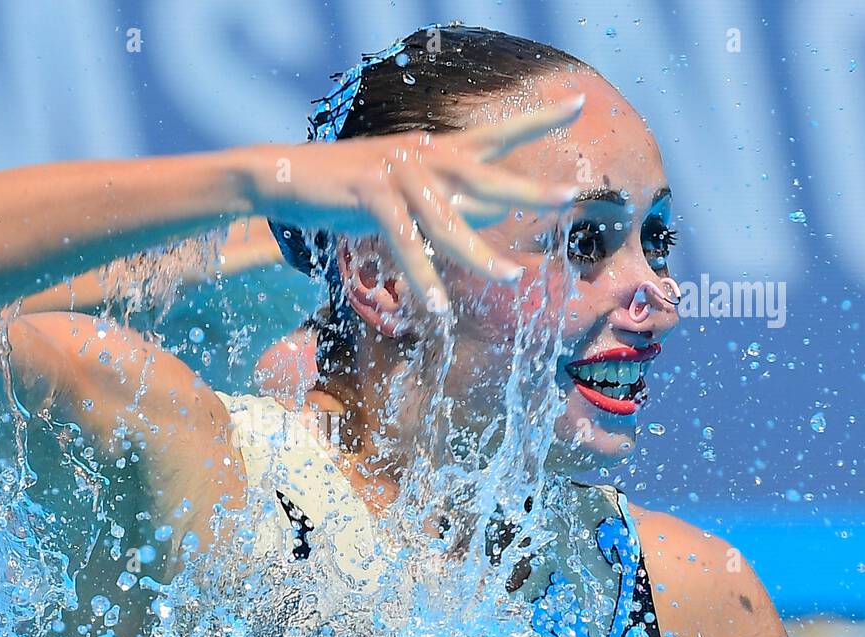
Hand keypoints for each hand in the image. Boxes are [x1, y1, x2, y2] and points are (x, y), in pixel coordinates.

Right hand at [247, 95, 584, 311]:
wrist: (285, 176)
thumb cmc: (347, 189)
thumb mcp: (406, 194)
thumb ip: (450, 202)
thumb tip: (496, 215)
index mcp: (434, 150)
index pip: (494, 133)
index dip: (536, 119)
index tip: (579, 103)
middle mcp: (422, 154)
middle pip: (486, 173)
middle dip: (528, 189)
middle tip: (569, 197)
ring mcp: (397, 171)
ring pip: (448, 220)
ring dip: (480, 255)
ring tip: (512, 278)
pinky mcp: (371, 194)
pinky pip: (406, 243)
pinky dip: (421, 277)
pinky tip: (438, 306)